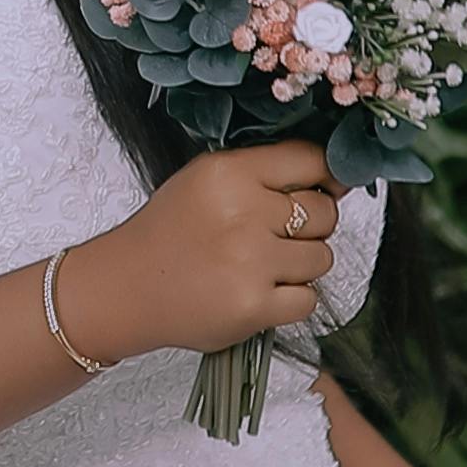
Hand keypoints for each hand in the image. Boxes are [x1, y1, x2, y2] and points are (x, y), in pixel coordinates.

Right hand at [68, 141, 340, 360]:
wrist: (128, 287)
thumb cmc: (170, 232)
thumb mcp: (206, 179)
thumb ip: (265, 172)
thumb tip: (338, 180)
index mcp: (229, 173)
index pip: (310, 159)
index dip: (324, 176)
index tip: (323, 187)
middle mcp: (242, 213)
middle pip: (324, 212)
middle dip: (311, 225)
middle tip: (275, 235)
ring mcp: (250, 263)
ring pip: (321, 257)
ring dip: (301, 265)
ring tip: (263, 265)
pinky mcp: (254, 307)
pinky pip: (309, 299)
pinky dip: (291, 299)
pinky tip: (260, 291)